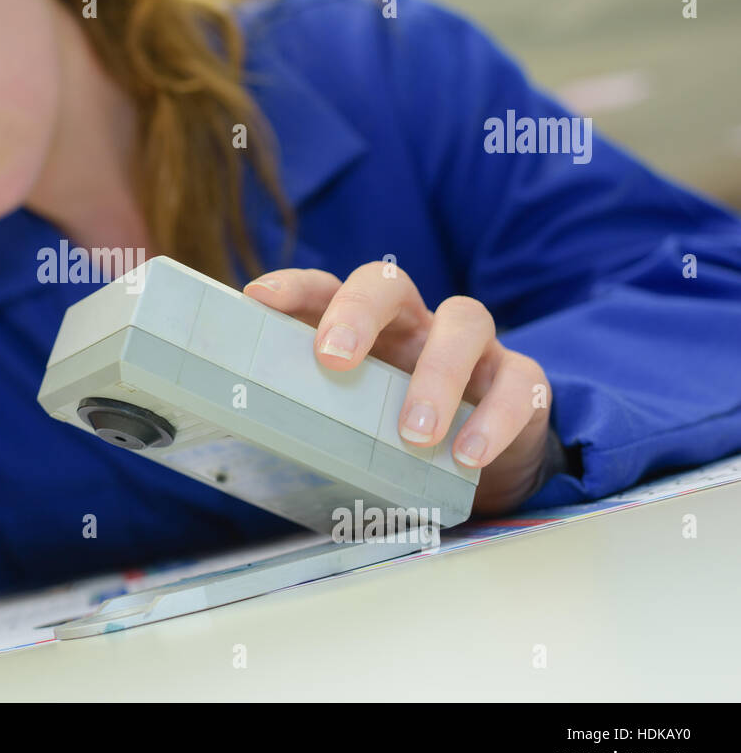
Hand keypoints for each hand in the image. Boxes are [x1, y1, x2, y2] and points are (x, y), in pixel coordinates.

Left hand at [244, 262, 552, 515]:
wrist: (477, 466)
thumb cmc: (394, 437)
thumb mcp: (348, 425)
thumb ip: (307, 420)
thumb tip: (232, 445)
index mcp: (363, 329)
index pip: (324, 289)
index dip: (293, 288)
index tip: (257, 299)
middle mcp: (414, 324)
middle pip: (389, 286)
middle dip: (358, 313)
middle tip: (334, 359)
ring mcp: (473, 346)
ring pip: (462, 324)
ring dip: (436, 375)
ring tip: (414, 434)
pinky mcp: (519, 380)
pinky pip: (518, 383)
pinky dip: (494, 418)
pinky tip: (468, 455)